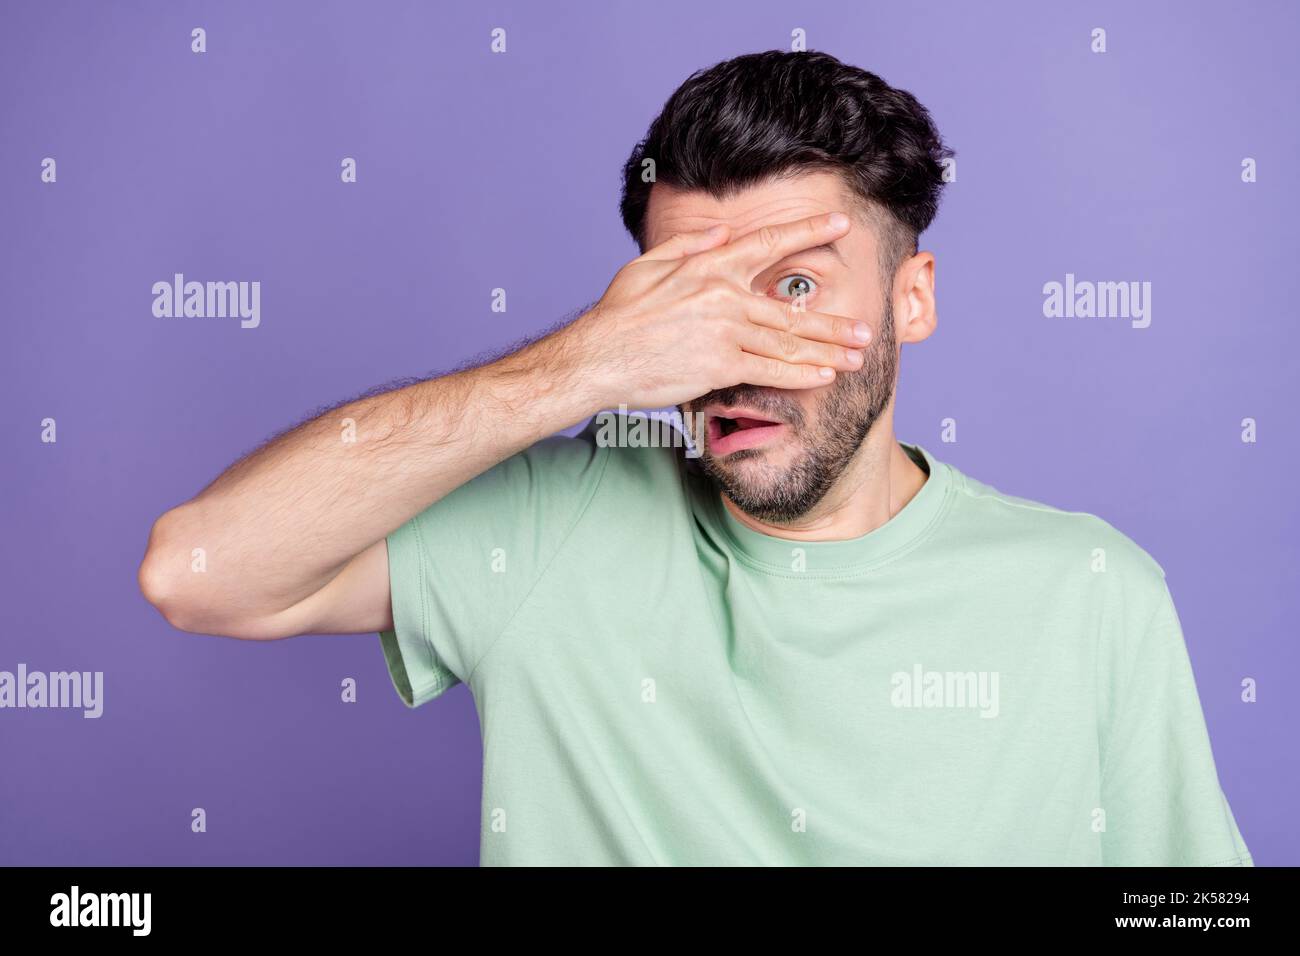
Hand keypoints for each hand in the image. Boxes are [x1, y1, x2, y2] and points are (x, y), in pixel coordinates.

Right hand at [562, 212, 869, 409]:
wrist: (597, 357)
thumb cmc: (618, 315)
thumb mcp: (647, 266)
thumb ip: (688, 245)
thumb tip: (722, 231)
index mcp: (708, 266)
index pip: (768, 243)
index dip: (808, 232)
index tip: (840, 226)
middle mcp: (723, 295)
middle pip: (790, 309)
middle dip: (832, 321)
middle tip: (864, 328)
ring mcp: (724, 331)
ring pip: (787, 342)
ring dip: (826, 351)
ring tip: (855, 356)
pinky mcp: (719, 365)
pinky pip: (770, 370)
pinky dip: (800, 374)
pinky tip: (824, 376)